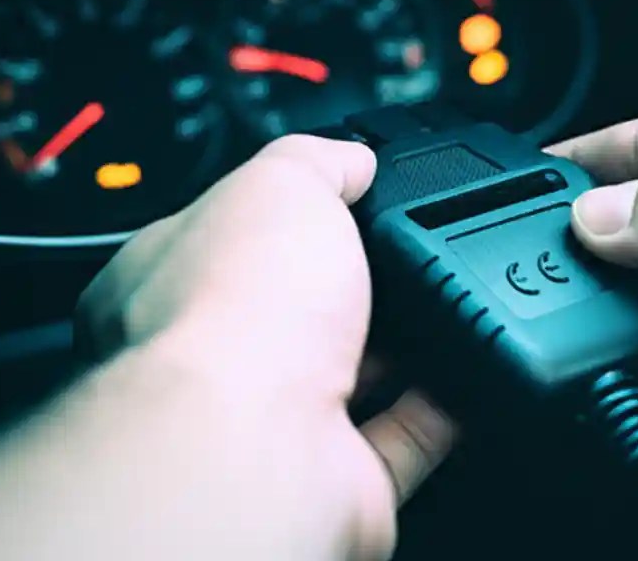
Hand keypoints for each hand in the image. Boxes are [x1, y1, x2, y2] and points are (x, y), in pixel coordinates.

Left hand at [76, 135, 454, 559]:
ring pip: (347, 379)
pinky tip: (469, 372)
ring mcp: (269, 425)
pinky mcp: (331, 480)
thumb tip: (354, 158)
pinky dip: (441, 410)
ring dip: (404, 349)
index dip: (284, 213)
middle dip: (352, 285)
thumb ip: (316, 162)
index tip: (345, 198)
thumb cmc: (234, 311)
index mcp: (168, 278)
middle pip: (292, 311)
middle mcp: (211, 359)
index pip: (225, 234)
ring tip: (451, 303)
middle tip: (406, 253)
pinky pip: (400, 440)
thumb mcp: (279, 180)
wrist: (256, 441)